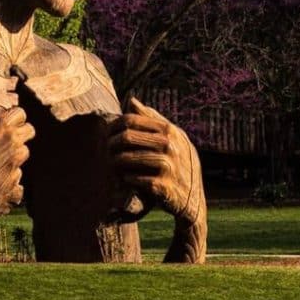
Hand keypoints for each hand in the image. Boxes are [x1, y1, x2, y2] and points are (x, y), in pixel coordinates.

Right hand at [0, 83, 35, 223]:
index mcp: (1, 127)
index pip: (20, 114)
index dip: (10, 117)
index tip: (1, 122)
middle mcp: (13, 146)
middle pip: (28, 133)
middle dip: (17, 133)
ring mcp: (14, 168)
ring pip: (22, 156)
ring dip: (12, 156)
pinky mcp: (12, 190)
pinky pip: (17, 181)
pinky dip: (8, 181)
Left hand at [108, 97, 203, 225]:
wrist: (194, 199)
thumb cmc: (180, 162)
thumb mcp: (173, 138)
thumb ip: (152, 119)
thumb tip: (131, 100)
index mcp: (170, 131)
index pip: (133, 120)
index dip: (115, 125)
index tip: (107, 132)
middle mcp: (171, 146)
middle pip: (129, 137)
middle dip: (112, 143)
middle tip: (105, 148)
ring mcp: (169, 167)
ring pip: (131, 158)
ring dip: (117, 161)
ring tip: (111, 162)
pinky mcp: (165, 187)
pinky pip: (138, 179)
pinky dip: (128, 178)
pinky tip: (124, 177)